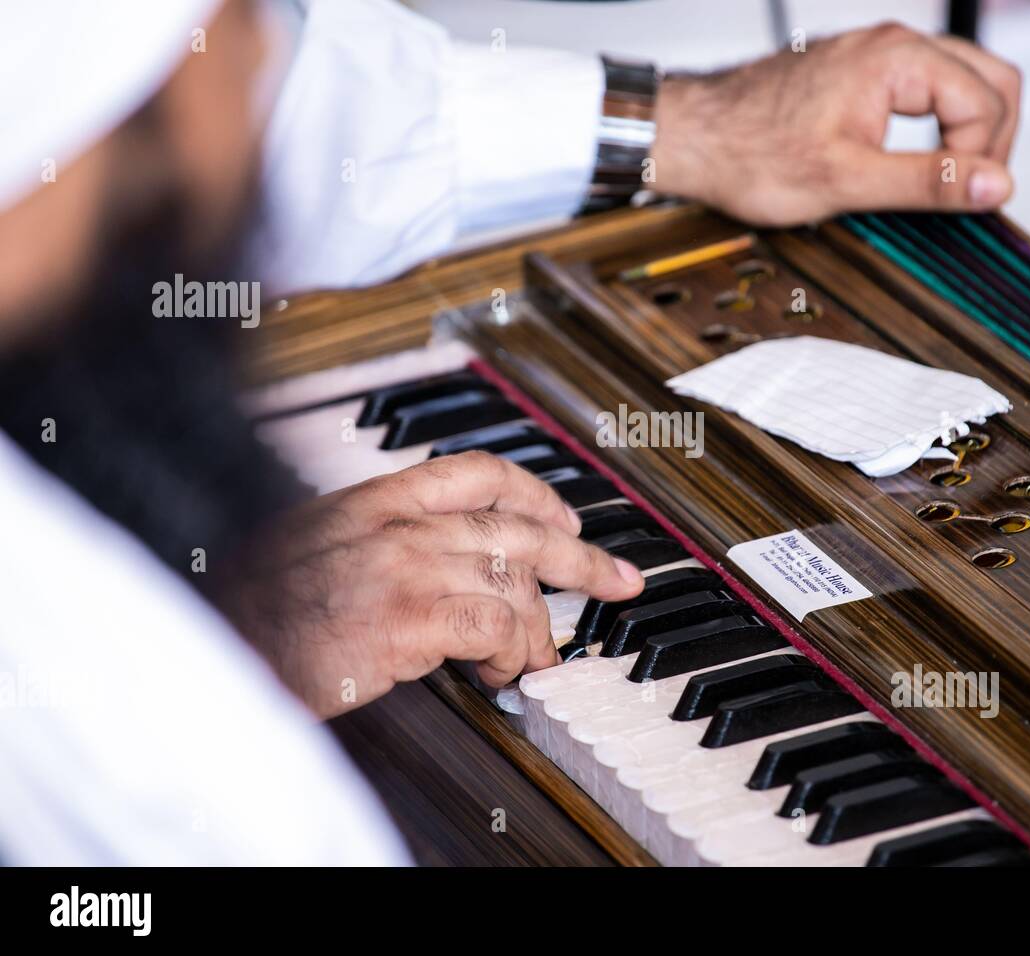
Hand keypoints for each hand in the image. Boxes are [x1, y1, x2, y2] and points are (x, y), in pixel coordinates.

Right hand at [225, 451, 644, 717]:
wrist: (214, 646)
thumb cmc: (254, 609)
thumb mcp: (315, 546)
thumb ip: (380, 539)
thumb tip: (445, 567)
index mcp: (375, 498)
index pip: (476, 472)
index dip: (534, 491)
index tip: (565, 516)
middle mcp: (399, 523)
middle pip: (518, 527)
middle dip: (581, 557)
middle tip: (620, 579)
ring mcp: (407, 567)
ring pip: (514, 585)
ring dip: (534, 633)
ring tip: (527, 664)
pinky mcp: (411, 618)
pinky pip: (496, 629)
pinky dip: (512, 656)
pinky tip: (501, 675)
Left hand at [649, 23, 1020, 223]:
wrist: (694, 138)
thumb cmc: (751, 154)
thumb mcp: (847, 181)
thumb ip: (927, 182)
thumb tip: (995, 185)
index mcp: (897, 60)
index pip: (986, 103)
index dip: (980, 160)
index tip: (959, 201)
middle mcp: (892, 45)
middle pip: (991, 79)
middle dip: (992, 139)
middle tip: (969, 192)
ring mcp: (877, 54)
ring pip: (962, 80)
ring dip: (968, 130)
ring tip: (944, 181)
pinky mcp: (862, 71)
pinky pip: (928, 86)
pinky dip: (939, 122)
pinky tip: (915, 160)